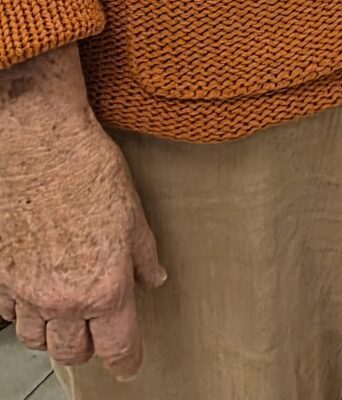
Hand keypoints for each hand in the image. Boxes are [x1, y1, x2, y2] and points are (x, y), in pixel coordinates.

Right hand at [0, 48, 164, 381]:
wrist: (41, 146)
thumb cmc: (90, 171)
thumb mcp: (133, 212)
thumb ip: (144, 254)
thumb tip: (155, 279)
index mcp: (105, 287)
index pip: (117, 348)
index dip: (127, 362)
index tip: (130, 366)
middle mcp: (64, 300)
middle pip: (73, 353)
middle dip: (88, 348)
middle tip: (97, 333)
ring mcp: (26, 293)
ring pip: (37, 339)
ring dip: (53, 332)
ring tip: (65, 312)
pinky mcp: (0, 278)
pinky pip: (8, 314)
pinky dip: (21, 311)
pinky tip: (33, 291)